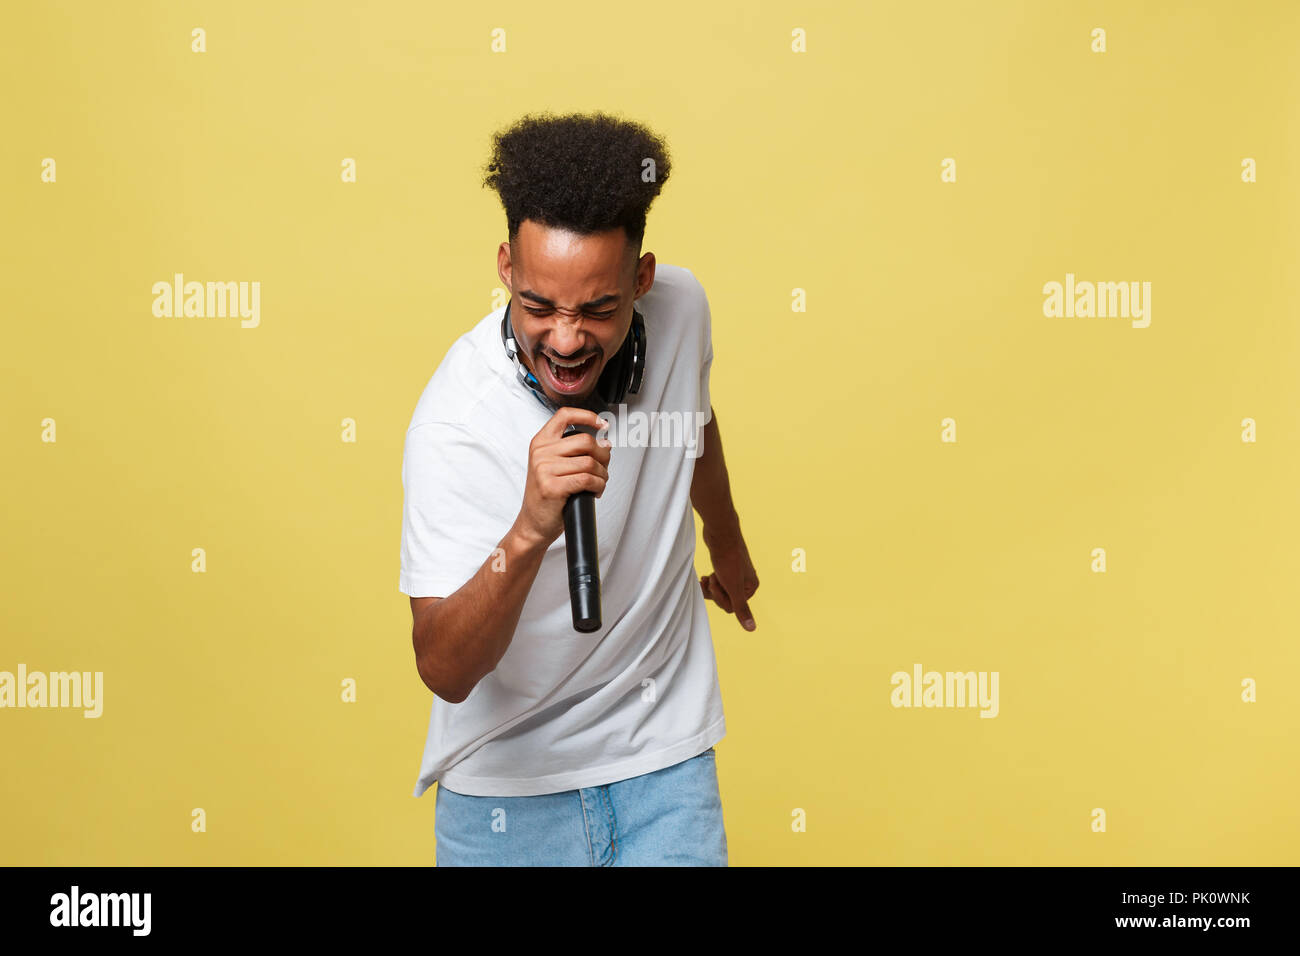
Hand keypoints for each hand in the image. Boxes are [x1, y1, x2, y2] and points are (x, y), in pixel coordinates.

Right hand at [516, 406, 611, 547]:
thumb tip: (604, 443)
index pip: (564, 415)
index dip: (587, 416)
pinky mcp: (552, 486)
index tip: (602, 425)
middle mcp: (540, 452)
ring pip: (590, 462)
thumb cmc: (547, 495)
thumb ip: (571, 450)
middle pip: (586, 441)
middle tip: (604, 467)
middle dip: (603, 455)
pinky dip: (598, 486)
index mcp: (540, 442)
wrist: (533, 523)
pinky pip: (587, 479)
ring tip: (598, 482)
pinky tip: (595, 491)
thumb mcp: (551, 465)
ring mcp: (544, 469)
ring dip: (602, 474)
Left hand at [699, 522, 758, 630]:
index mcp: (752, 587)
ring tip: (705, 578)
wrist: (720, 532)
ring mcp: (736, 573)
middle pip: (726, 600)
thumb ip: (741, 609)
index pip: (733, 607)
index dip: (720, 598)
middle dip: (715, 592)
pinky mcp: (726, 566)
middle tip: (710, 578)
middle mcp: (747, 581)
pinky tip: (703, 578)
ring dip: (710, 588)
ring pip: (720, 591)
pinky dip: (709, 582)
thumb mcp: (732, 587)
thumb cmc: (727, 558)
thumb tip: (752, 629)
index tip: (716, 583)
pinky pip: (717, 582)